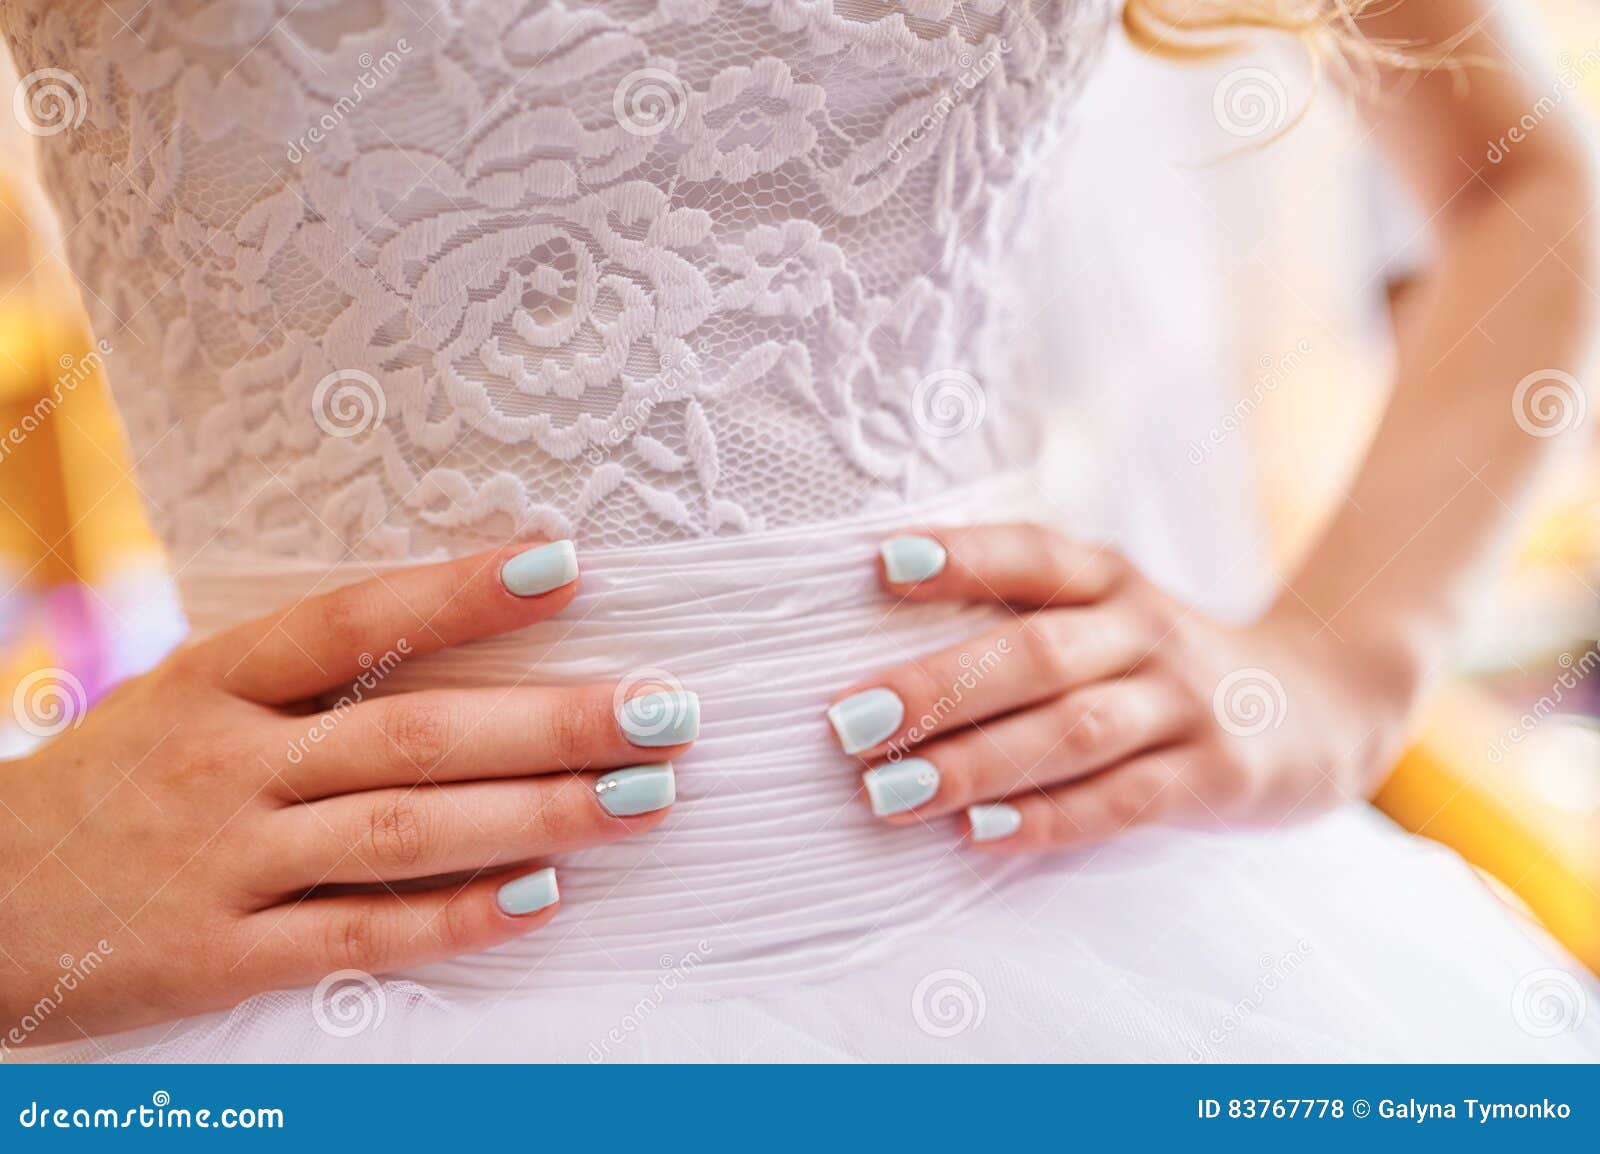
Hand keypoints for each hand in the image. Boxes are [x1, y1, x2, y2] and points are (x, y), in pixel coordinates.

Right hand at [0, 541, 694, 1046]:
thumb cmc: (120, 781)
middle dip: (551, 721)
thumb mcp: (190, 697)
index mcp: (219, 678)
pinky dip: (457, 918)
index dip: (463, 592)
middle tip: (665, 710)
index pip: (357, 620)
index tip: (568, 564)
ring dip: (537, 814)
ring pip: (405, 833)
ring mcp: (226, 861)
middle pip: (415, 733)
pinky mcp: (222, 955)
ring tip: (643, 797)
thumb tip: (465, 635)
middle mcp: (227, 762)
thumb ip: (310, 679)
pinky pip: (359, 935)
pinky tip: (543, 897)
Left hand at [825, 524, 1419, 851]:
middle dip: (937, 687)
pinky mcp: (1216, 774)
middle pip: (1036, 652)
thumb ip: (1025, 618)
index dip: (960, 556)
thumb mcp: (1111, 617)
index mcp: (1112, 581)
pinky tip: (979, 835)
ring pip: (1072, 730)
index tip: (877, 564)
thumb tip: (887, 648)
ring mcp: (1186, 703)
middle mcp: (1148, 632)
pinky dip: (1049, 818)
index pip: (1032, 556)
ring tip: (887, 790)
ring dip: (974, 762)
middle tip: (848, 720)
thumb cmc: (1165, 665)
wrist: (1322, 706)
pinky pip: (1124, 800)